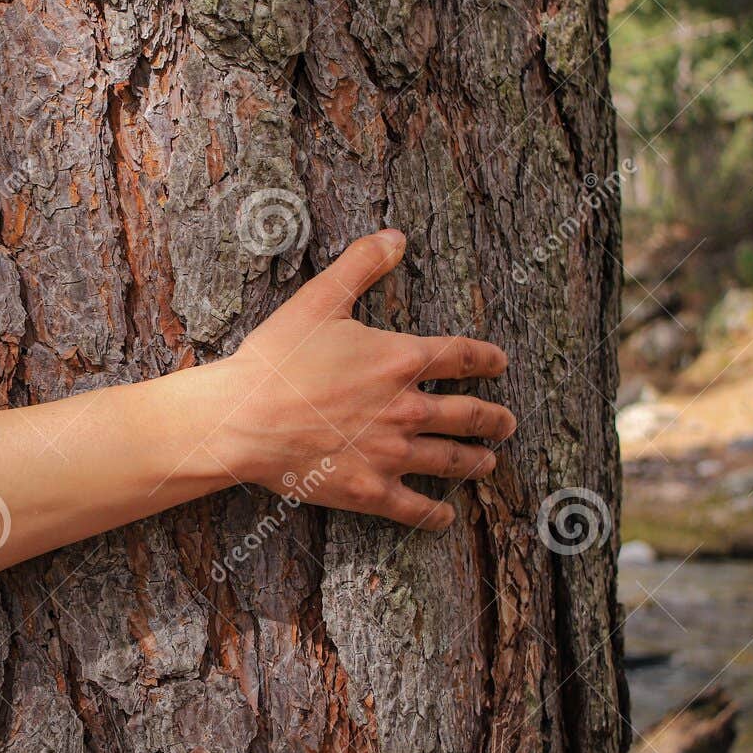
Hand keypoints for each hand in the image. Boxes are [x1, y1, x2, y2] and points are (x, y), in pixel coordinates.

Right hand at [206, 229, 515, 528]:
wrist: (244, 419)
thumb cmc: (277, 359)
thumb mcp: (319, 300)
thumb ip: (361, 265)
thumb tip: (395, 236)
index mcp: (401, 360)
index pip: (461, 357)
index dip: (487, 358)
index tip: (500, 364)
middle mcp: (408, 409)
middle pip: (468, 414)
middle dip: (494, 419)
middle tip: (507, 423)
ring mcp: (392, 453)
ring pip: (451, 460)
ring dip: (476, 461)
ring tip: (488, 463)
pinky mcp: (370, 490)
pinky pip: (415, 508)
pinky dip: (435, 515)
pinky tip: (445, 517)